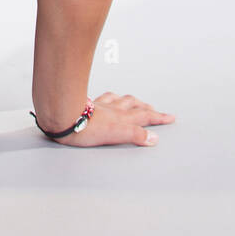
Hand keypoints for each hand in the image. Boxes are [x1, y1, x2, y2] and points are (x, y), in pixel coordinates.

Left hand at [46, 92, 174, 147]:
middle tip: (156, 110)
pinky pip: (106, 98)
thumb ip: (135, 136)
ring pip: (122, 100)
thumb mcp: (115, 135)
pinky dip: (113, 97)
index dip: (158, 118)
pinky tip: (110, 97)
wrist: (64, 116)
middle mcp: (114, 110)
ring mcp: (102, 106)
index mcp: (122, 119)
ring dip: (132, 101)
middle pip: (135, 106)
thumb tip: (153, 138)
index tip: (170, 117)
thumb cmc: (85, 128)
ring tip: (137, 101)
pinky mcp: (90, 104)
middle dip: (147, 108)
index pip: (145, 117)